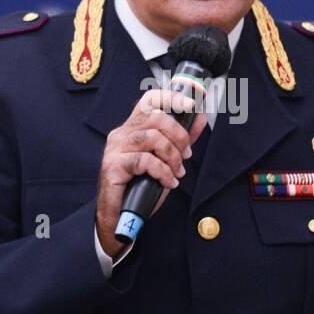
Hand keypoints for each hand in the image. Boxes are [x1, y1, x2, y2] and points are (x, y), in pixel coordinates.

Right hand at [96, 87, 207, 256]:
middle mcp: (121, 134)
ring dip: (172, 156)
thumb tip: (200, 118)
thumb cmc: (140, 187)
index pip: (149, 100)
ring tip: (176, 172)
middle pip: (156, 116)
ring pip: (152, 137)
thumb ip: (181, 139)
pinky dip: (162, 172)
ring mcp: (115, 149)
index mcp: (133, 129)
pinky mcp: (113, 165)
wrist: (120, 216)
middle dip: (179, 136)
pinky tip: (167, 182)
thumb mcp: (166, 160)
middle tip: (186, 156)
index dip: (170, 97)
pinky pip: (145, 161)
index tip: (190, 105)